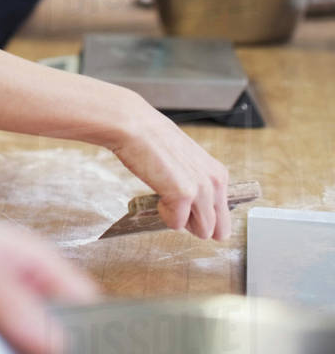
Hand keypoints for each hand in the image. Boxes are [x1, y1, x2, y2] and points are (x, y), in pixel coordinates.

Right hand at [109, 94, 230, 240]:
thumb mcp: (188, 162)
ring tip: (166, 197)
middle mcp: (216, 182)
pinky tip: (158, 191)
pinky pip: (176, 224)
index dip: (202, 216)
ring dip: (181, 220)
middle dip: (196, 225)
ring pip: (202, 231)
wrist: (135, 126)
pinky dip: (164, 215)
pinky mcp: (183, 195)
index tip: (187, 208)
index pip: (224, 216)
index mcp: (218, 174)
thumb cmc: (154, 140)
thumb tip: (197, 208)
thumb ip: (198, 183)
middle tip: (176, 207)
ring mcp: (201, 189)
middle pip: (218, 230)